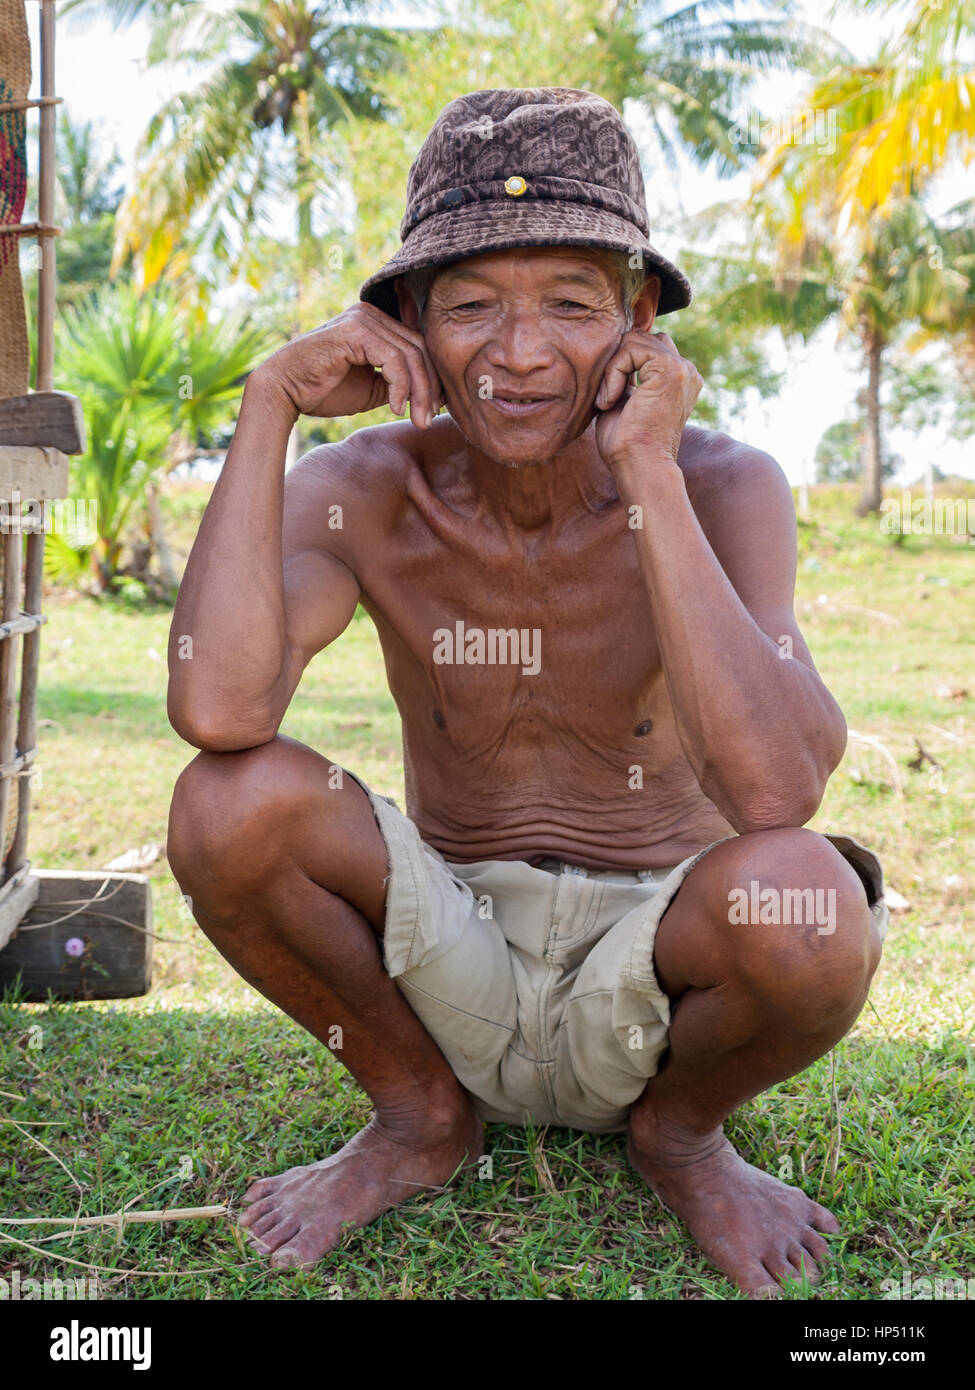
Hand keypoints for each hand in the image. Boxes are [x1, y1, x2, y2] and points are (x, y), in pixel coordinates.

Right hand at [253, 302, 444, 427]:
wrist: (284, 392)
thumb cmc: (322, 391)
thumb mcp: (371, 388)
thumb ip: (396, 383)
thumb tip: (427, 394)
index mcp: (375, 323)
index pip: (417, 346)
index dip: (431, 378)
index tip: (435, 409)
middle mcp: (370, 315)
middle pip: (419, 348)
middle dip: (430, 388)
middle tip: (429, 419)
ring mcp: (363, 319)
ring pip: (410, 355)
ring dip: (419, 392)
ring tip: (418, 419)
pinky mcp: (356, 332)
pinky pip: (393, 360)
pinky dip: (401, 387)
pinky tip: (396, 409)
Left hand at [593, 330, 702, 471]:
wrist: (640, 466)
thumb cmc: (627, 445)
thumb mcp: (626, 401)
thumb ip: (626, 375)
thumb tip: (612, 352)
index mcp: (679, 379)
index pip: (647, 348)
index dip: (621, 364)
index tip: (610, 399)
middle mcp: (686, 371)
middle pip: (642, 338)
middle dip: (617, 362)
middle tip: (607, 398)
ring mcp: (681, 368)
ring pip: (634, 341)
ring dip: (613, 369)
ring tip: (609, 401)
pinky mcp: (669, 369)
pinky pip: (630, 349)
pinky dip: (613, 373)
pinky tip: (611, 400)